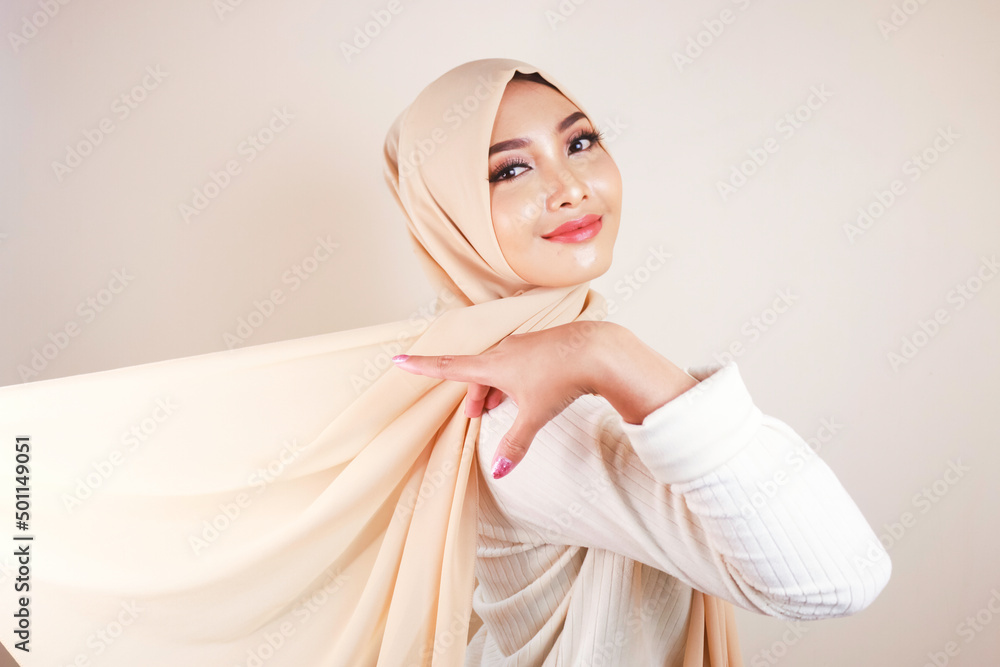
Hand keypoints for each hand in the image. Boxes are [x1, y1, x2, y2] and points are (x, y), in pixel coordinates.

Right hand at [391, 321, 612, 479]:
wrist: (599, 350)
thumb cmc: (562, 378)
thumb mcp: (535, 415)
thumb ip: (515, 444)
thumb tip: (500, 471)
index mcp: (493, 365)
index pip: (449, 367)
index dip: (422, 367)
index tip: (399, 360)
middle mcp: (504, 350)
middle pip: (476, 373)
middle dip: (474, 395)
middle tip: (476, 416)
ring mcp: (524, 344)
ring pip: (499, 367)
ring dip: (495, 387)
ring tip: (502, 406)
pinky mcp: (542, 344)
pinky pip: (518, 361)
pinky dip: (514, 378)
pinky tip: (530, 391)